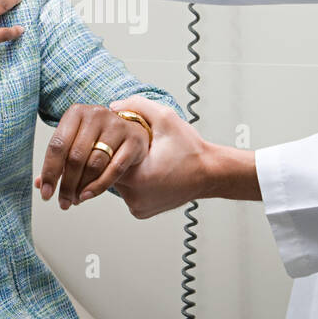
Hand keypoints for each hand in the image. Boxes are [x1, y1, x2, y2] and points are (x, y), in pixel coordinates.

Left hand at [35, 104, 149, 208]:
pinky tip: (88, 195)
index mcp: (76, 113)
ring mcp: (117, 126)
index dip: (50, 172)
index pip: (57, 145)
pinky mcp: (134, 139)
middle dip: (67, 184)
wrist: (130, 132)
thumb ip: (58, 162)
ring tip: (76, 199)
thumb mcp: (75, 144)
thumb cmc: (97, 139)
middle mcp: (96, 114)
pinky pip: (114, 169)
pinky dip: (99, 186)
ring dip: (82, 187)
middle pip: (76, 156)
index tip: (46, 193)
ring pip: (94, 163)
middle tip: (63, 202)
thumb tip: (40, 185)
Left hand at [99, 95, 212, 218]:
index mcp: (137, 177)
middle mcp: (134, 197)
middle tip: (140, 149)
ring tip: (147, 161)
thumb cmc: (191, 149)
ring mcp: (138, 207)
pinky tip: (149, 173)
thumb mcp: (166, 118)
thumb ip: (137, 106)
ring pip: (118, 182)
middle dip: (119, 157)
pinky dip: (134, 183)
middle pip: (109, 172)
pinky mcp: (141, 212)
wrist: (211, 174)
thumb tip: (113, 106)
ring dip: (125, 170)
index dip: (114, 144)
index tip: (128, 138)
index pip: (106, 158)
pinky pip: (128, 193)